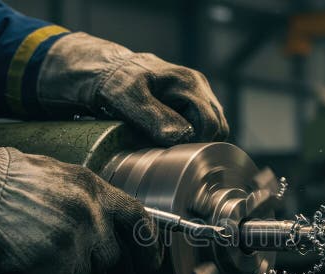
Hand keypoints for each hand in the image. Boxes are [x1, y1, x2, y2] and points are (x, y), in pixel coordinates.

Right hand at [0, 121, 161, 273]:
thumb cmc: (9, 180)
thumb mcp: (62, 174)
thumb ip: (89, 198)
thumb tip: (102, 218)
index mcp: (97, 194)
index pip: (139, 222)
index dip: (149, 245)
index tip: (152, 263)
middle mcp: (93, 225)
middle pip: (109, 256)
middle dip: (90, 254)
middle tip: (55, 239)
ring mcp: (73, 254)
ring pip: (79, 273)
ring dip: (60, 266)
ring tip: (30, 242)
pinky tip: (19, 257)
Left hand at [38, 33, 228, 145]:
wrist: (106, 70)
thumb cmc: (114, 82)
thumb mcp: (128, 99)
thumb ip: (154, 117)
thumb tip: (180, 137)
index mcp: (189, 82)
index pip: (211, 124)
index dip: (197, 143)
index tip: (175, 152)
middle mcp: (198, 85)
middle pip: (218, 125)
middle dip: (200, 142)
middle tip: (173, 151)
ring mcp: (197, 92)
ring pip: (213, 125)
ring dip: (197, 139)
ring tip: (170, 143)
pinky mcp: (191, 100)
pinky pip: (203, 122)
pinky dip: (192, 134)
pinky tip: (171, 136)